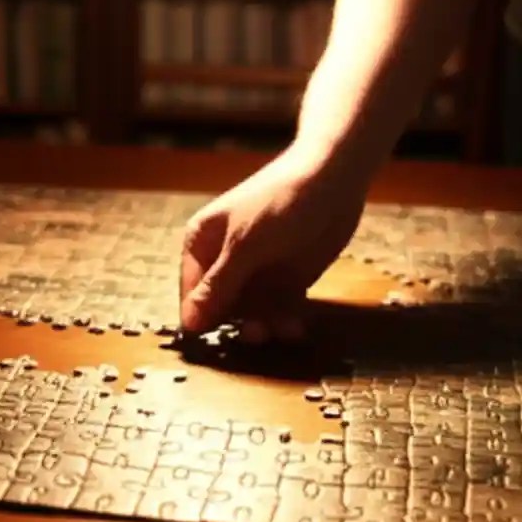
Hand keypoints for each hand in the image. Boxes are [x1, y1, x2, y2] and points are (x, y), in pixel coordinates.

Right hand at [179, 148, 368, 340]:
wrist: (334, 179)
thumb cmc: (279, 203)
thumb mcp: (244, 245)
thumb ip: (218, 286)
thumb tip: (188, 324)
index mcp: (202, 245)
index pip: (192, 294)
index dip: (202, 319)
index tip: (214, 343)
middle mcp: (226, 262)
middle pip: (223, 308)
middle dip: (239, 322)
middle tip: (258, 333)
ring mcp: (257, 272)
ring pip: (252, 312)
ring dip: (266, 324)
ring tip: (283, 329)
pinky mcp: (286, 280)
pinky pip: (279, 309)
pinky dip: (286, 320)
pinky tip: (295, 326)